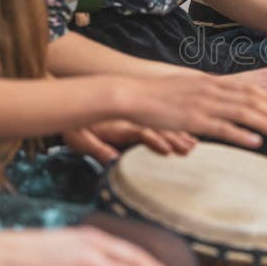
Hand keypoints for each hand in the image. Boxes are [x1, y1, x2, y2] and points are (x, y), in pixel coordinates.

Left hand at [63, 121, 196, 163]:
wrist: (73, 104)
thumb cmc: (76, 127)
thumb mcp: (82, 140)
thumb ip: (99, 150)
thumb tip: (113, 161)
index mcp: (120, 127)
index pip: (143, 133)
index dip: (157, 142)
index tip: (169, 151)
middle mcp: (132, 120)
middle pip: (159, 128)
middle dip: (176, 138)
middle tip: (190, 148)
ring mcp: (137, 117)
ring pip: (164, 124)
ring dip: (179, 133)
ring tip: (193, 144)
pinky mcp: (138, 117)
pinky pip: (162, 121)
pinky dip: (176, 126)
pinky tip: (186, 132)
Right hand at [114, 75, 266, 148]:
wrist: (133, 94)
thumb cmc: (156, 95)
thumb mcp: (185, 89)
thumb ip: (203, 94)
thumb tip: (215, 103)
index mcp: (210, 83)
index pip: (246, 88)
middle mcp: (211, 91)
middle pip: (250, 99)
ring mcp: (204, 105)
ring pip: (242, 113)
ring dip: (265, 122)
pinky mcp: (194, 120)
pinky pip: (224, 129)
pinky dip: (243, 135)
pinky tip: (256, 141)